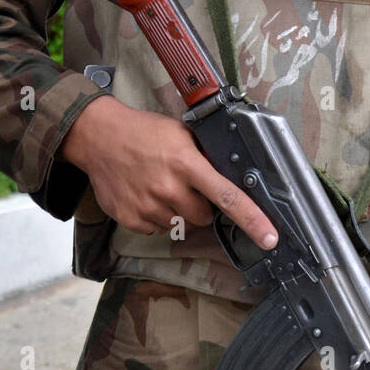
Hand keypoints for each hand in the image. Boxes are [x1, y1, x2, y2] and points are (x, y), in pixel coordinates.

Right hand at [60, 93, 277, 248]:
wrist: (99, 138)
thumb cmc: (143, 132)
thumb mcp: (181, 133)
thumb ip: (204, 155)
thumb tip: (232, 174)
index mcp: (186, 163)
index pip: (227, 195)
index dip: (252, 219)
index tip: (269, 236)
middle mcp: (168, 187)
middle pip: (204, 216)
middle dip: (202, 205)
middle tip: (187, 185)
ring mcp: (148, 206)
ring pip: (180, 224)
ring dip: (177, 210)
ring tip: (160, 185)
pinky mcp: (131, 219)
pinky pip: (157, 229)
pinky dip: (156, 216)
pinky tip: (145, 193)